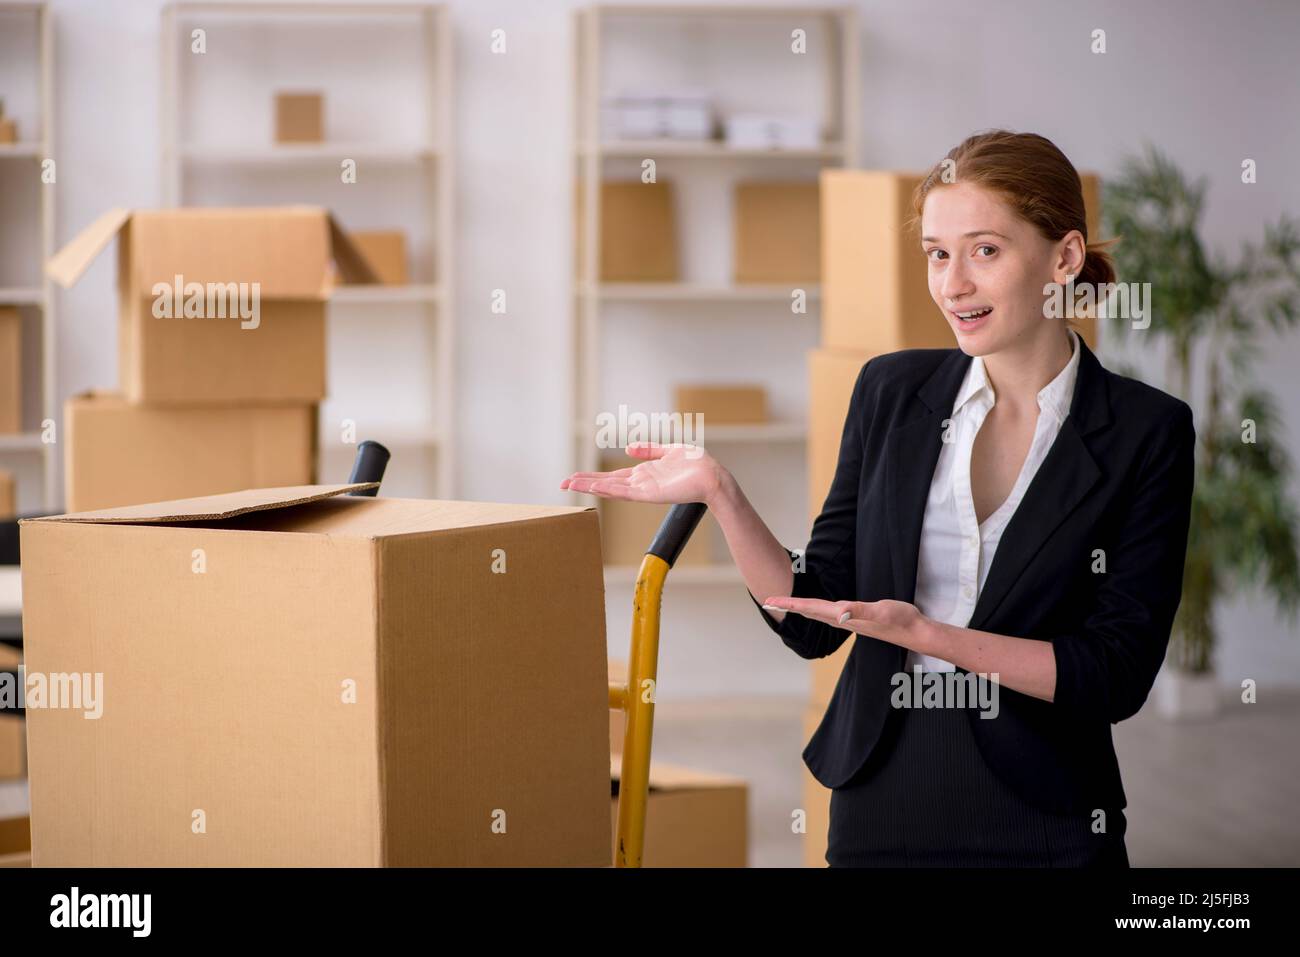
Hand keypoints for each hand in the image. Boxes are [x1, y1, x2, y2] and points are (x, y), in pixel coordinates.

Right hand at [560, 442, 727, 506]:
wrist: (712, 477)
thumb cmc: (696, 465)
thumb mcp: (669, 450)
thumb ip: (649, 449)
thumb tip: (628, 448)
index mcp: (644, 475)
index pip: (613, 477)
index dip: (593, 477)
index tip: (574, 477)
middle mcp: (640, 484)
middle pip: (606, 484)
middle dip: (584, 483)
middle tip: (562, 483)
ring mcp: (644, 490)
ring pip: (611, 489)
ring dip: (590, 486)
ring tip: (570, 484)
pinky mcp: (651, 494)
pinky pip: (626, 491)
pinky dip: (610, 489)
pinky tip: (596, 487)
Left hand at [761, 596, 932, 653]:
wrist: (914, 632)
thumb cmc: (899, 619)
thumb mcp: (881, 610)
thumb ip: (859, 611)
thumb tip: (839, 613)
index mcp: (842, 616)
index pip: (809, 608)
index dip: (788, 604)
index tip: (768, 600)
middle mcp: (840, 620)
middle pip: (807, 611)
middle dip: (786, 606)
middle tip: (766, 601)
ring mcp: (847, 620)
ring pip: (815, 613)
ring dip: (797, 608)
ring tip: (783, 604)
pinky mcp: (854, 619)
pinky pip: (826, 613)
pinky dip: (813, 609)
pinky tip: (813, 609)